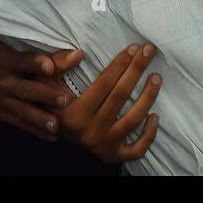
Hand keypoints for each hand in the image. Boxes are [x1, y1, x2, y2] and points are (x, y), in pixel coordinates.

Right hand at [0, 31, 71, 140]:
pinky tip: (50, 135)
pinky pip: (17, 121)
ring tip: (57, 125)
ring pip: (22, 109)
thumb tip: (61, 45)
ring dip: (41, 118)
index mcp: (3, 59)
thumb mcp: (2, 37)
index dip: (34, 64)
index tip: (49, 67)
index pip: (21, 61)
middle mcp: (1, 80)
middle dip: (45, 95)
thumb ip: (30, 43)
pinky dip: (33, 129)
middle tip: (65, 99)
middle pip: (25, 89)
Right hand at [56, 43, 161, 163]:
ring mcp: (102, 144)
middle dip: (137, 70)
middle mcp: (88, 131)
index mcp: (73, 113)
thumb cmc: (53, 100)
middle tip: (149, 51)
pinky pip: (136, 149)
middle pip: (120, 96)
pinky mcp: (112, 154)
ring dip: (148, 96)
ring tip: (156, 77)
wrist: (51, 131)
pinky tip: (155, 116)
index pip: (104, 83)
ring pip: (132, 120)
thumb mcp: (46, 81)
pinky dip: (149, 135)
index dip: (120, 63)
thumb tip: (79, 54)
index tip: (133, 47)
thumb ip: (57, 65)